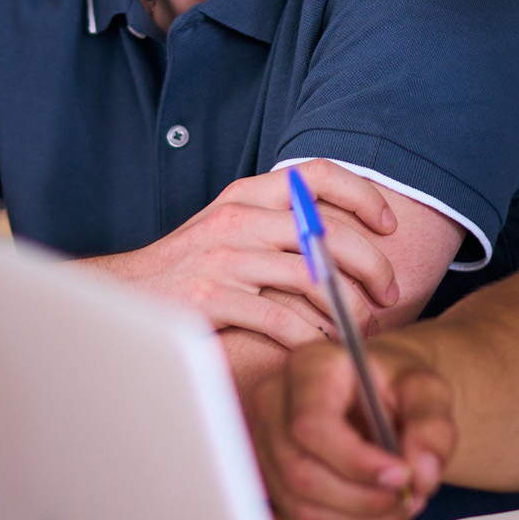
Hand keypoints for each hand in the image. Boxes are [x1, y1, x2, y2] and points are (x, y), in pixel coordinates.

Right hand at [81, 162, 400, 347]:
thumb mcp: (232, 227)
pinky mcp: (209, 296)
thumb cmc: (192, 267)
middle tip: (390, 293)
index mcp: (246, 194)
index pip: (316, 174)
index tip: (388, 226)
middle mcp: (237, 217)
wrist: (128, 295)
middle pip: (327, 230)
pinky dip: (309, 335)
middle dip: (372, 264)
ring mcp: (222, 256)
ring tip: (360, 326)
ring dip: (347, 307)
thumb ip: (279, 222)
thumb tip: (349, 235)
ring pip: (310, 277)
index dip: (363, 196)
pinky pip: (280, 318)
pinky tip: (319, 345)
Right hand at [249, 337, 454, 519]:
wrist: (379, 394)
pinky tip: (382, 517)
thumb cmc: (393, 385)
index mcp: (309, 369)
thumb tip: (421, 473)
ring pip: (303, 508)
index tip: (401, 474)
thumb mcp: (425, 389)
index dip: (356, 461)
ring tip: (401, 507)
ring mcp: (271, 449)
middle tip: (408, 496)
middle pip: (301, 473)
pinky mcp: (279, 484)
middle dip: (364, 499)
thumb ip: (431, 425)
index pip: (311, 425)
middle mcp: (276, 407)